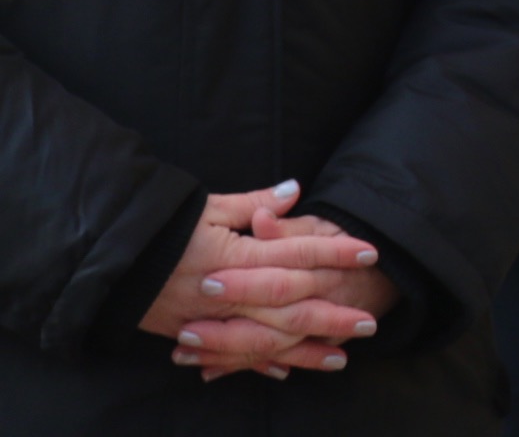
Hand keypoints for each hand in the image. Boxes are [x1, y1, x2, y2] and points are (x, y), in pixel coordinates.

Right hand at [142, 184, 393, 380]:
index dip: (334, 253)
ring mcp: (208, 319)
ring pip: (266, 339)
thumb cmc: (160, 227)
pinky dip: (258, 363)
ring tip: (342, 356)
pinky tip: (286, 370)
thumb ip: (253, 203)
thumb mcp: (205, 207)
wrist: (105, 262)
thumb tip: (294, 190)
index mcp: (234, 256)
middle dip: (332, 315)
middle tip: (370, 322)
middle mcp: (225, 292)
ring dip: (304, 350)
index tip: (370, 253)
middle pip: (289, 306)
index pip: (296, 254)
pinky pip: (230, 355)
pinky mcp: (189, 335)